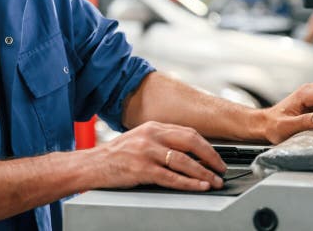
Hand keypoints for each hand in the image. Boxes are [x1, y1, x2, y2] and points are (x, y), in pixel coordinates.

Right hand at [89, 121, 226, 190]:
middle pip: (190, 141)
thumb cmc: (115, 155)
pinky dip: (189, 183)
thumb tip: (187, 153)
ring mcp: (146, 152)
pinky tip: (200, 186)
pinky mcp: (142, 169)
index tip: (216, 156)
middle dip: (210, 156)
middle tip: (221, 168)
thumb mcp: (139, 139)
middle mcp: (151, 136)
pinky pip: (171, 177)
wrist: (92, 164)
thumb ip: (160, 141)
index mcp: (152, 127)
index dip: (206, 145)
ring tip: (215, 181)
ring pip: (184, 160)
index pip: (187, 131)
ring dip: (204, 172)